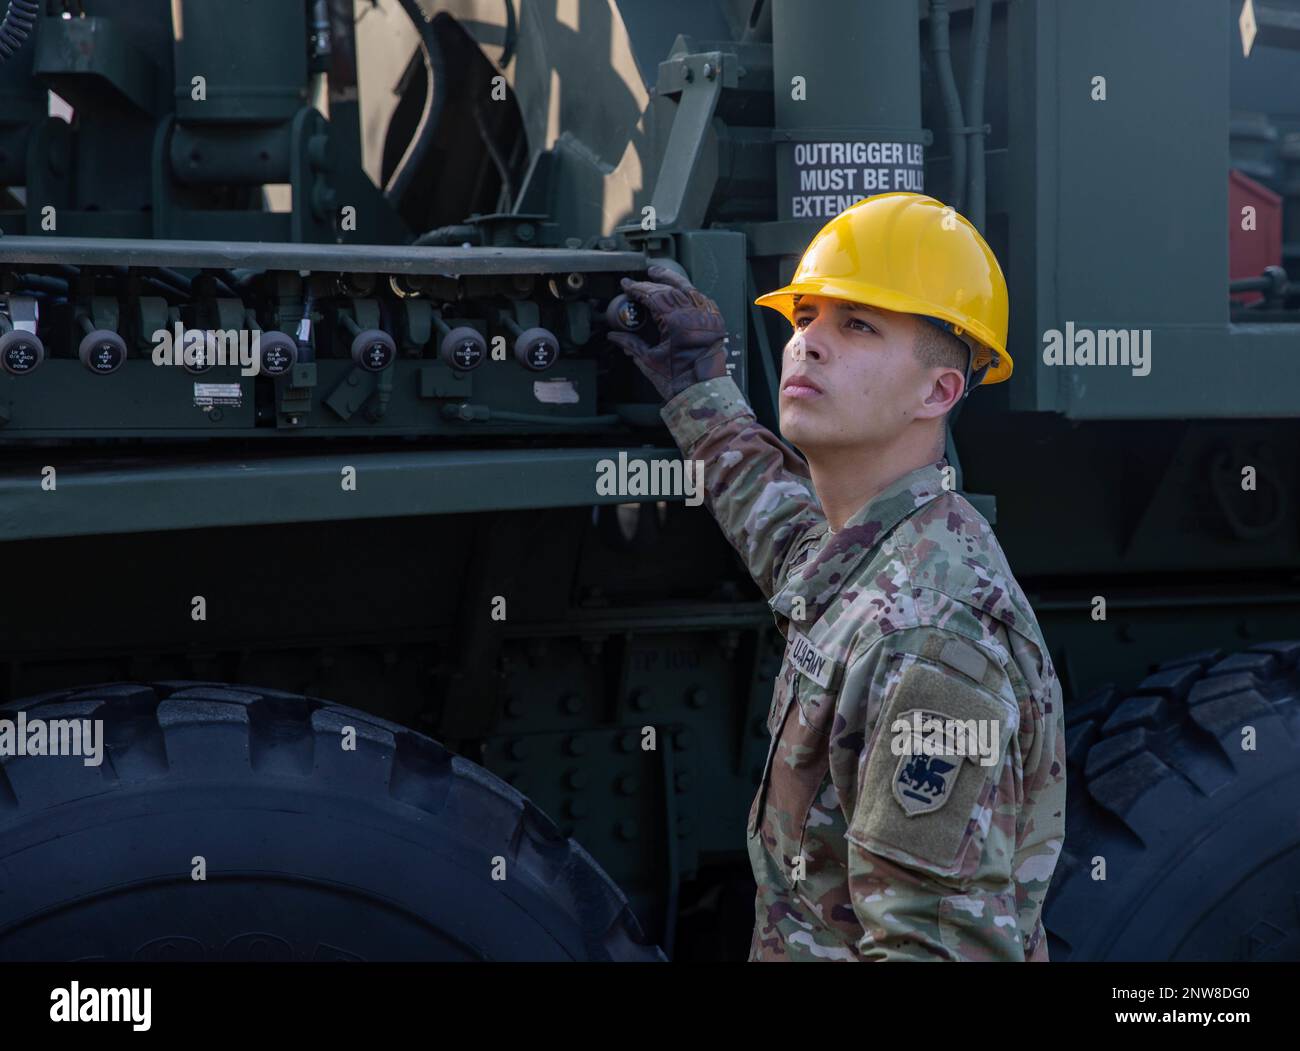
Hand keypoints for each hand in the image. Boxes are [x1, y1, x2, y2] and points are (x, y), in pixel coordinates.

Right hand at [607, 264, 728, 401]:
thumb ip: (631, 344)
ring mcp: (708, 318)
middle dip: (653, 282)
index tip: (627, 285)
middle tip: (640, 280)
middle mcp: (695, 316)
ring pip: (690, 289)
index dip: (638, 288)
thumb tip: (615, 336)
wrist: (704, 395)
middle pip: (671, 288)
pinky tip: (684, 290)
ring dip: (673, 280)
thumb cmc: (679, 382)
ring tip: (660, 274)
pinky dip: (691, 293)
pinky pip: (703, 300)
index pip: (654, 295)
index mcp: (677, 323)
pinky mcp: (716, 324)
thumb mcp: (649, 361)